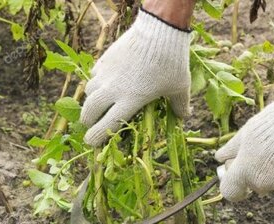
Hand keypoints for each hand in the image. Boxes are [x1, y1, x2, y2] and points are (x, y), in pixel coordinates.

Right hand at [80, 8, 190, 146]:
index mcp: (130, 101)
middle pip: (90, 110)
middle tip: (89, 124)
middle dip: (87, 121)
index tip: (90, 142)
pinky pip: (93, 75)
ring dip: (89, 101)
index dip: (96, 136)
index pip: (107, 124)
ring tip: (95, 104)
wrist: (159, 30)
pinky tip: (102, 83)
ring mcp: (107, 73)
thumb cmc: (172, 62)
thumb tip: (186, 117)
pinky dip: (94, 83)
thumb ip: (180, 105)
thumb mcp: (179, 87)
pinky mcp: (105, 59)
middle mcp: (113, 89)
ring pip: (88, 92)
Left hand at [215, 90, 273, 201]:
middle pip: (253, 184)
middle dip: (254, 171)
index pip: (229, 192)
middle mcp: (263, 184)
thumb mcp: (245, 133)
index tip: (233, 172)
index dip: (230, 183)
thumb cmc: (273, 122)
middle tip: (262, 149)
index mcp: (245, 171)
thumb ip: (231, 150)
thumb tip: (219, 158)